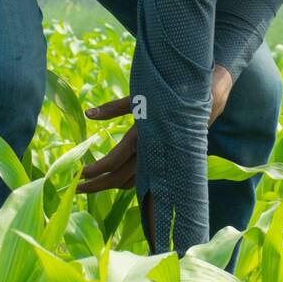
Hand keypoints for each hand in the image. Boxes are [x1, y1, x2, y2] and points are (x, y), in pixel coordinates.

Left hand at [75, 63, 234, 197]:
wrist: (207, 98)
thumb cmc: (169, 93)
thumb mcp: (139, 97)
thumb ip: (113, 108)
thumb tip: (89, 115)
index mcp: (142, 136)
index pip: (113, 162)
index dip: (94, 170)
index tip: (77, 173)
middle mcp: (151, 152)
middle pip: (118, 179)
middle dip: (96, 185)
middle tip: (75, 188)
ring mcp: (160, 160)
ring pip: (131, 182)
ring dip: (110, 186)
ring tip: (90, 186)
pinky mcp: (165, 160)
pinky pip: (142, 178)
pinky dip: (126, 182)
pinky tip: (115, 181)